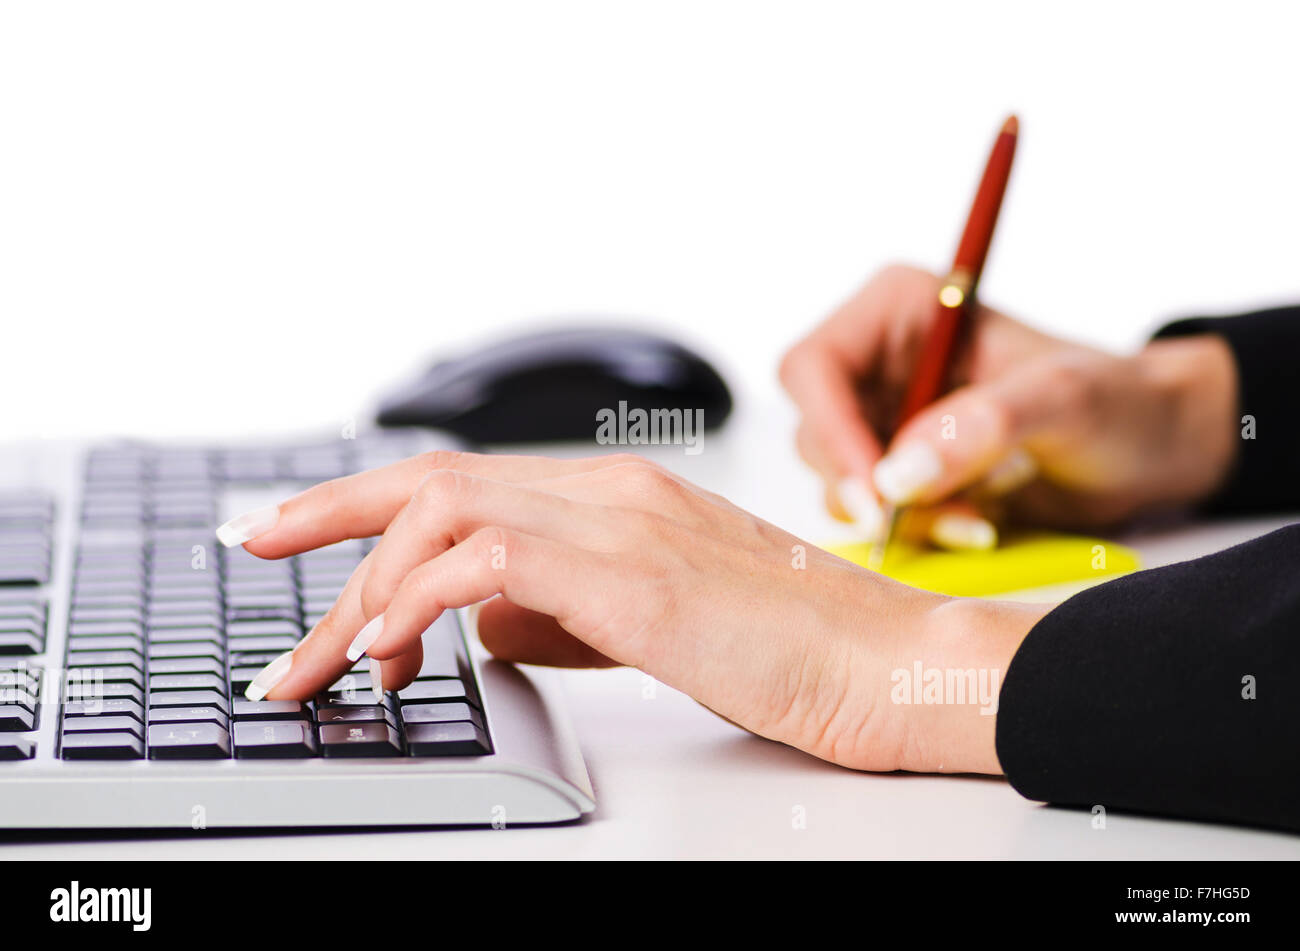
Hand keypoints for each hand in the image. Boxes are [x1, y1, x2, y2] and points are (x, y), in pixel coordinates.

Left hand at [226, 451, 1048, 772]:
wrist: (886, 663)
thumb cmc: (789, 649)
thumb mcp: (651, 626)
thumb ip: (559, 614)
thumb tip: (477, 624)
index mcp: (615, 496)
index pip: (463, 480)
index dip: (366, 503)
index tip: (299, 537)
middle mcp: (608, 490)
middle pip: (431, 481)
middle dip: (329, 526)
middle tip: (264, 573)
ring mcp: (619, 519)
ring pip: (442, 509)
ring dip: (367, 586)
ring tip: (332, 660)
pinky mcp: (629, 569)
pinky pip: (485, 557)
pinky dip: (418, 600)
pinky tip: (398, 648)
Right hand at [779, 264, 1238, 539]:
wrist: (1154, 448)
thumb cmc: (1118, 400)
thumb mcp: (1063, 399)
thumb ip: (982, 425)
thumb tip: (898, 474)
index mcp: (901, 310)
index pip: (816, 367)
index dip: (830, 431)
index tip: (874, 494)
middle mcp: (882, 361)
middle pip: (816, 429)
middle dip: (865, 482)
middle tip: (912, 520)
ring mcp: (889, 418)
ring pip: (840, 478)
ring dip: (897, 513)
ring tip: (973, 519)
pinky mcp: (905, 469)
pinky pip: (878, 511)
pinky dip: (917, 529)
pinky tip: (975, 524)